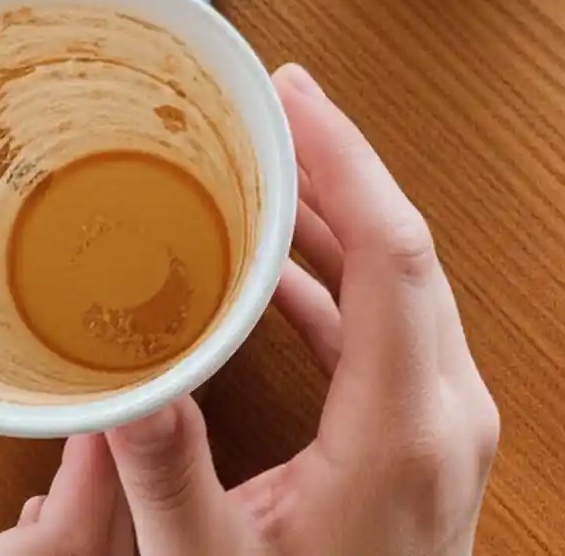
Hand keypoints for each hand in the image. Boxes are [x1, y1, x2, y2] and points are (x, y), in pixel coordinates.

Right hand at [105, 64, 500, 554]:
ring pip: (400, 279)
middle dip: (340, 163)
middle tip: (275, 103)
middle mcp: (445, 410)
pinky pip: (386, 323)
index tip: (295, 98)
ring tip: (274, 163)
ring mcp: (446, 418)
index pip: (390, 253)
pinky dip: (336, 277)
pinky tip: (282, 259)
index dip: (344, 160)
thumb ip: (166, 467)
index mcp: (402, 429)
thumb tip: (119, 378)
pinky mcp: (427, 428)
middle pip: (403, 247)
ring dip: (338, 215)